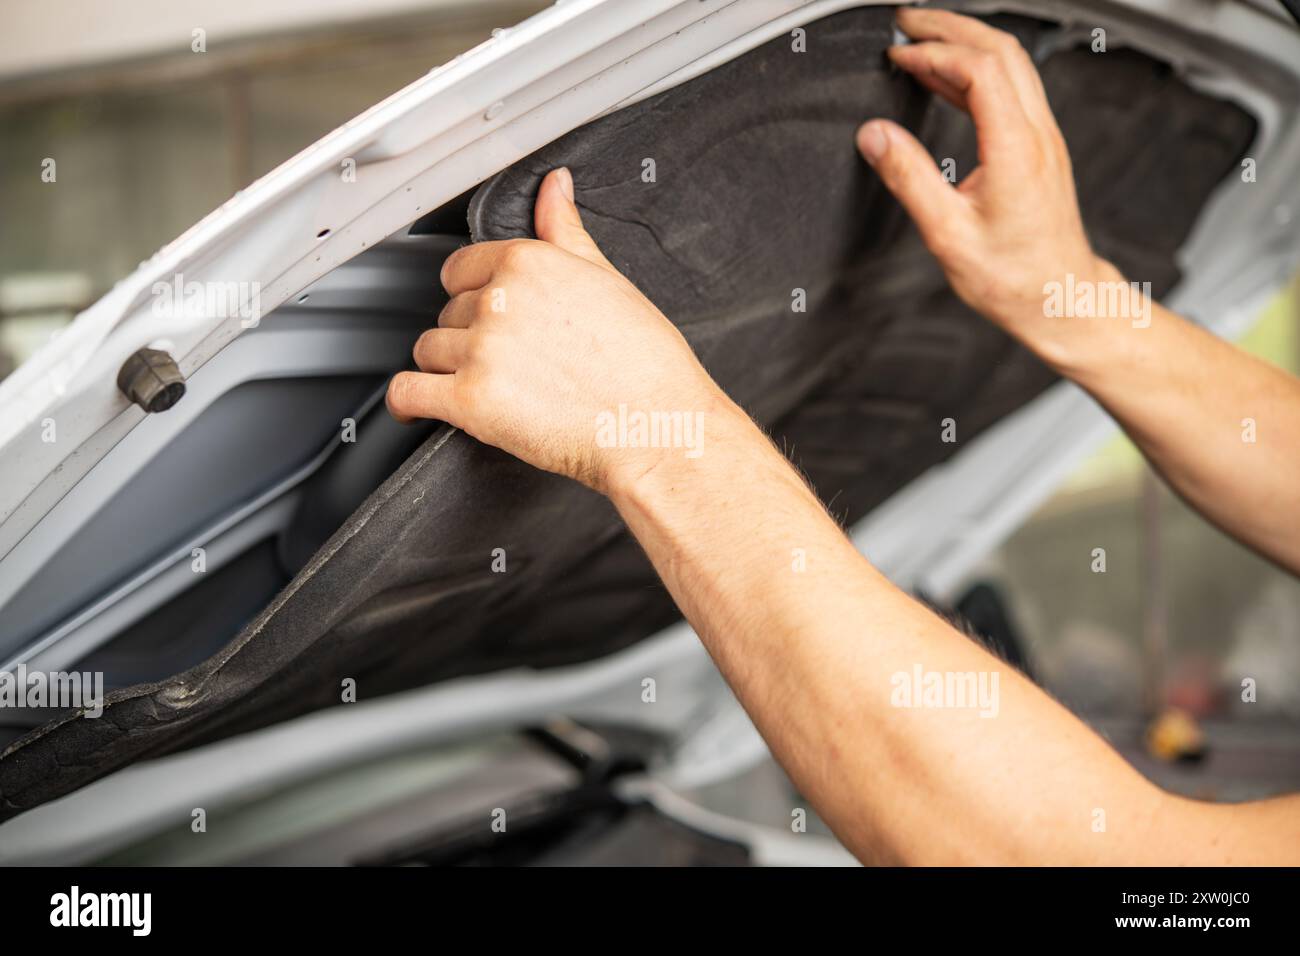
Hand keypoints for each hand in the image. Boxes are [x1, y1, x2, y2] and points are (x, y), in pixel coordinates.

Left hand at [386, 168, 733, 493]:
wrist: (656, 426)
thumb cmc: (644, 362)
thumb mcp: (608, 278)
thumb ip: (565, 230)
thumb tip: (555, 185)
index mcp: (529, 262)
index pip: (463, 268)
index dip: (476, 295)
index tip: (493, 316)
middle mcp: (499, 300)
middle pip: (448, 312)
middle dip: (469, 335)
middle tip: (509, 361)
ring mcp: (481, 350)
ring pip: (428, 350)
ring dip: (445, 369)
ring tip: (485, 386)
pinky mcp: (471, 401)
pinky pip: (408, 393)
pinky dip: (405, 403)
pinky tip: (415, 408)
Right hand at [856, 8, 1119, 364]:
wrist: (1060, 298)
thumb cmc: (1014, 278)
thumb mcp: (946, 233)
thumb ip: (909, 177)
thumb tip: (875, 136)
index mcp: (1015, 149)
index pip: (979, 69)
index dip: (935, 53)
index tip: (900, 55)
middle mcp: (1038, 135)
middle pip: (1001, 49)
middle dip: (950, 27)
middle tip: (908, 22)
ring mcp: (1045, 138)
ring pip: (1012, 64)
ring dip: (967, 43)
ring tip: (924, 41)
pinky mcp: (1042, 149)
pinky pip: (1013, 89)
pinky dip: (978, 72)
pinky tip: (949, 81)